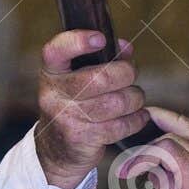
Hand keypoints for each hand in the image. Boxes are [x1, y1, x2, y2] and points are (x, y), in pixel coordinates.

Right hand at [34, 30, 148, 188]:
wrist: (57, 149)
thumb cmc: (74, 105)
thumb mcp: (77, 78)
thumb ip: (101, 59)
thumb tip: (126, 48)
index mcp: (51, 72)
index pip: (57, 50)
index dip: (78, 41)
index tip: (100, 39)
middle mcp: (55, 94)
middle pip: (101, 78)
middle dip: (126, 73)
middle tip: (130, 75)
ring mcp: (67, 118)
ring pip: (116, 103)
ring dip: (134, 98)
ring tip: (134, 98)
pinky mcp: (83, 138)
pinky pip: (121, 126)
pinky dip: (136, 119)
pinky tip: (137, 116)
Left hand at [115, 105, 188, 188]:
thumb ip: (172, 180)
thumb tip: (152, 171)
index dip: (175, 122)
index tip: (156, 118)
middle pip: (186, 126)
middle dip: (162, 119)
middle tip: (142, 119)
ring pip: (171, 140)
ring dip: (145, 153)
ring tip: (128, 167)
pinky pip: (164, 152)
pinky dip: (144, 159)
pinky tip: (133, 171)